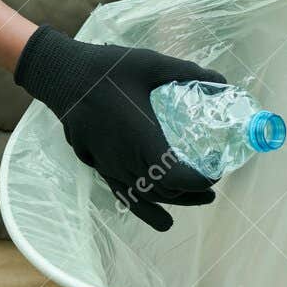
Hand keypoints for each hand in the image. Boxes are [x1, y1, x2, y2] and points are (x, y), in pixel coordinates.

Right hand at [14, 26, 223, 231]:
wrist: (63, 76)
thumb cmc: (107, 70)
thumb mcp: (151, 64)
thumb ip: (187, 73)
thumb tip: (223, 81)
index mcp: (142, 140)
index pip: (177, 176)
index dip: (200, 179)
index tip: (216, 172)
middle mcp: (127, 161)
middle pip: (166, 190)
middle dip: (193, 191)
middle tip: (213, 184)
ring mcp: (111, 167)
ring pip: (149, 195)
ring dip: (176, 201)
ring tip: (200, 199)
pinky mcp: (100, 166)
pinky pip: (126, 196)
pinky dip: (147, 211)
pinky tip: (163, 222)